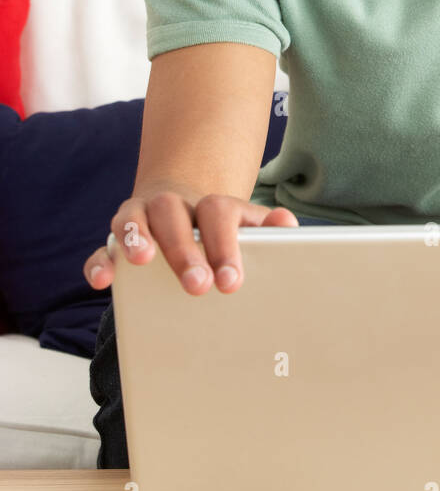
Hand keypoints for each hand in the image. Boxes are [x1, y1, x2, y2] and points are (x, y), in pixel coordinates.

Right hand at [83, 191, 298, 295]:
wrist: (186, 213)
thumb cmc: (222, 233)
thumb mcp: (246, 228)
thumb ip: (266, 228)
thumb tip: (288, 225)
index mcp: (209, 205)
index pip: (218, 212)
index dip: (224, 244)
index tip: (230, 280)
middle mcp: (172, 206)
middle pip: (174, 215)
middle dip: (184, 250)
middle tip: (197, 285)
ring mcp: (141, 219)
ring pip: (134, 219)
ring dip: (136, 238)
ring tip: (141, 261)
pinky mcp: (118, 240)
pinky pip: (104, 247)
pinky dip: (101, 261)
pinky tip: (104, 279)